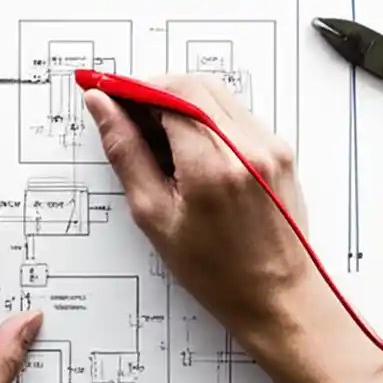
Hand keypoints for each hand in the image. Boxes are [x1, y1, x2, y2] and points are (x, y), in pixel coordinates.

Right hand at [82, 74, 316, 348]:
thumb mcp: (155, 216)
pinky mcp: (279, 149)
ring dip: (179, 104)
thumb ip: (126, 153)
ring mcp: (270, 145)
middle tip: (127, 118)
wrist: (276, 297)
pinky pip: (234, 113)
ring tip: (159, 144)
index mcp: (214, 165)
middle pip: (192, 85)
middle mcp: (248, 146)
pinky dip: (205, 119)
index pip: (168, 94)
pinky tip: (190, 153)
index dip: (132, 88)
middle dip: (154, 92)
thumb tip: (103, 108)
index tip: (107, 93)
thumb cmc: (216, 271)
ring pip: (214, 94)